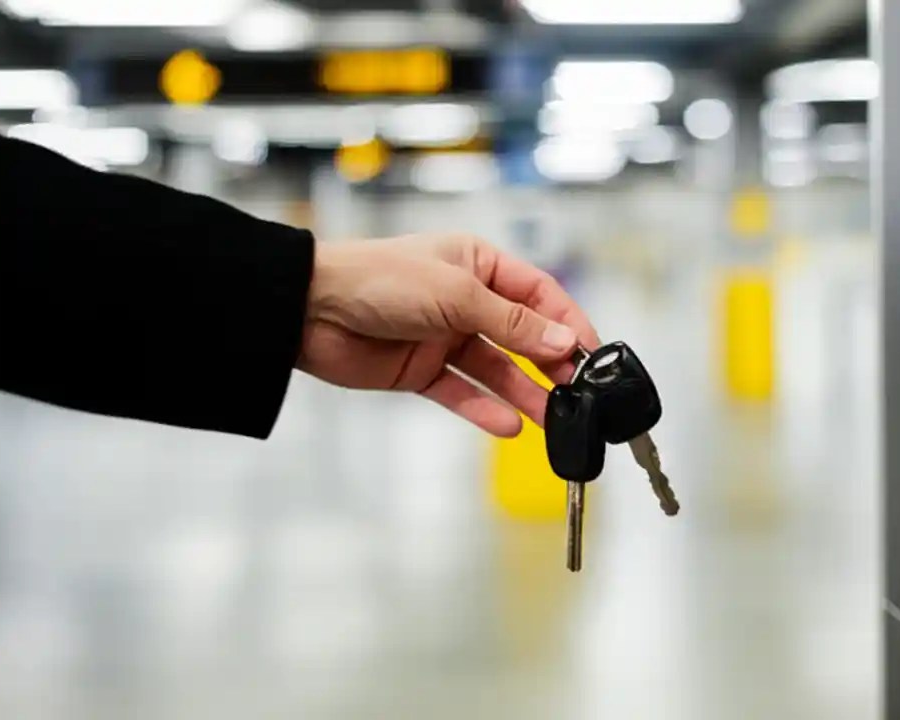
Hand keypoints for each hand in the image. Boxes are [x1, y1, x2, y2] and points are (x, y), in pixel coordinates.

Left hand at [300, 235, 600, 437]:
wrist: (308, 310)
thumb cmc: (376, 278)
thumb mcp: (456, 294)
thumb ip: (511, 324)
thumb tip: (562, 341)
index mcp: (478, 264)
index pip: (539, 295)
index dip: (567, 323)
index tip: (591, 354)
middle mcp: (466, 299)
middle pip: (522, 336)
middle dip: (550, 364)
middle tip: (576, 390)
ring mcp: (444, 336)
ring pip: (496, 370)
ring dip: (524, 393)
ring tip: (552, 418)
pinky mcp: (422, 370)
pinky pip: (463, 393)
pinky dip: (484, 409)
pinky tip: (508, 425)